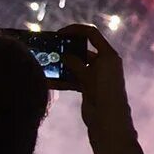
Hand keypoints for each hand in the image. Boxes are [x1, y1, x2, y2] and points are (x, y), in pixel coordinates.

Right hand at [54, 23, 134, 138]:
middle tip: (50, 48)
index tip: (60, 33)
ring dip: (62, 65)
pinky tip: (48, 81)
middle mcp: (103, 63)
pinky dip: (63, 80)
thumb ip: (76, 63)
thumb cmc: (104, 94)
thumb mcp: (89, 75)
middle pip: (82, 50)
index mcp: (108, 55)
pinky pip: (74, 79)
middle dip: (66, 49)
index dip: (76, 30)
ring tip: (46, 63)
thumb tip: (64, 56)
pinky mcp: (89, 87)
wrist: (108, 122)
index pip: (92, 35)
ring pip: (76, 66)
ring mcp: (95, 75)